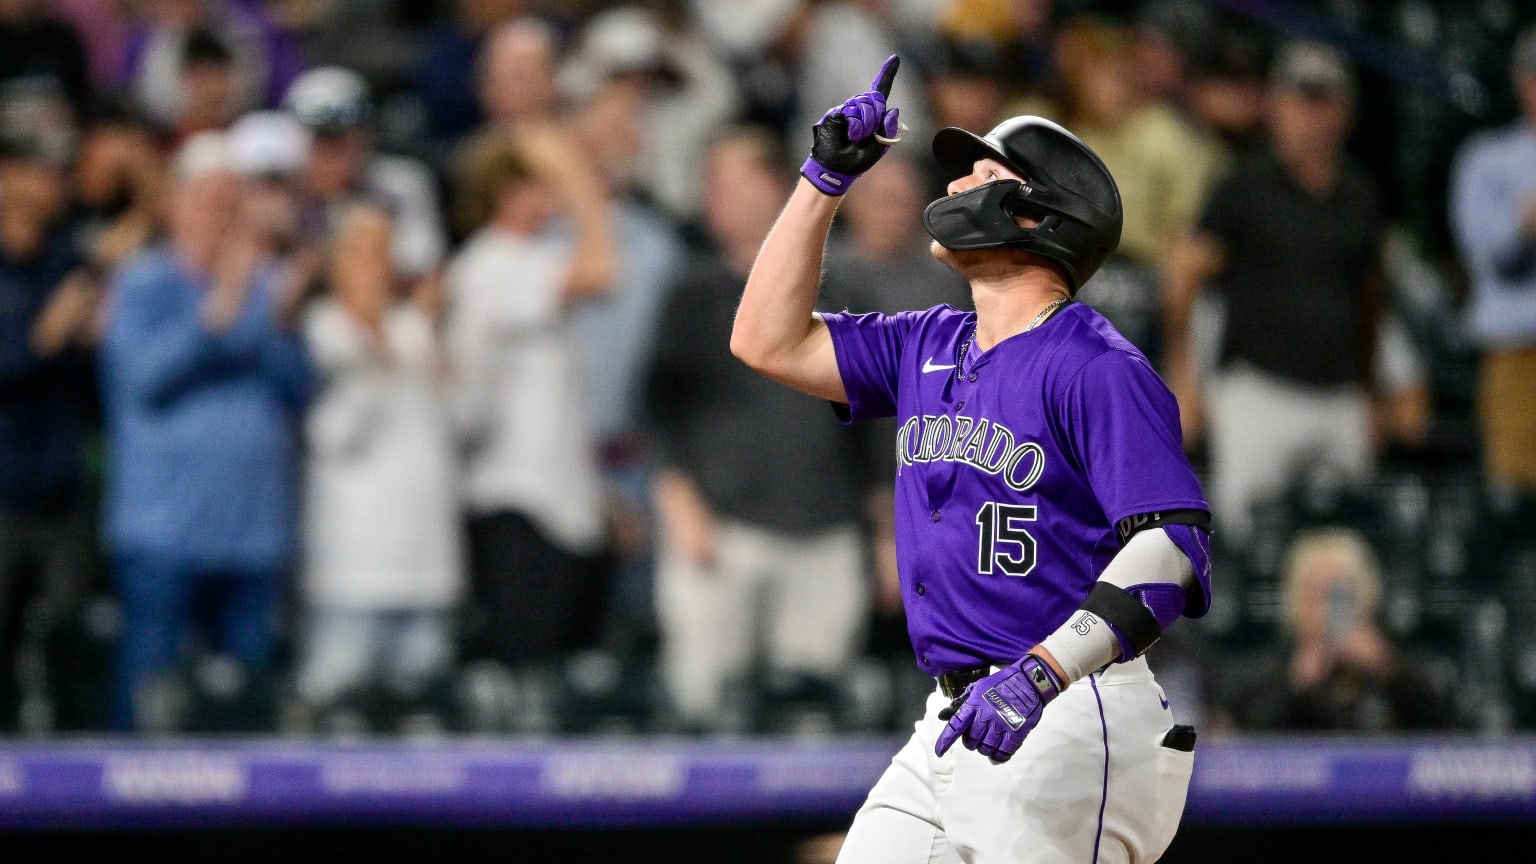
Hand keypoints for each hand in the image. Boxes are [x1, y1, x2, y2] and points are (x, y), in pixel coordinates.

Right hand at [801, 54, 903, 195]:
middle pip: (875, 98)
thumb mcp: (879, 147)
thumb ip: (888, 129)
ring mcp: (846, 110)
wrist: (836, 170)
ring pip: (864, 103)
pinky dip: (856, 126)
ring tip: (857, 137)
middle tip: (868, 134)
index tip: (895, 58)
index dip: (887, 74)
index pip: (880, 91)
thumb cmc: (856, 161)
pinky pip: (852, 111)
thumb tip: (893, 108)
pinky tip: (851, 136)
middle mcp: (859, 109)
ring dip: (866, 123)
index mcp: (872, 116)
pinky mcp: (836, 114)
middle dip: (876, 117)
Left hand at [935, 653, 1061, 763]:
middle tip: (978, 734)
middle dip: (971, 741)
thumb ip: (963, 703)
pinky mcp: (1016, 733)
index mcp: (974, 705)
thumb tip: (943, 716)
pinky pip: (1003, 753)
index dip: (945, 740)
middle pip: (971, 741)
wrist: (1028, 682)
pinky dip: (999, 756)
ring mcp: (1001, 726)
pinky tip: (998, 752)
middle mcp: (985, 717)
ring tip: (990, 739)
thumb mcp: (978, 687)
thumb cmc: (1000, 684)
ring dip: (985, 748)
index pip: (956, 725)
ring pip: (985, 749)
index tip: (939, 752)